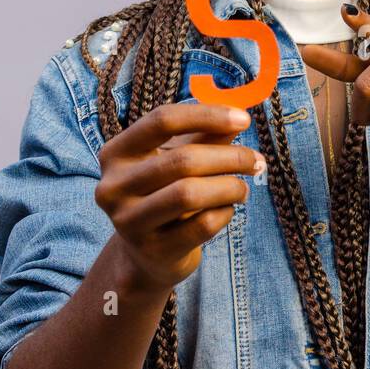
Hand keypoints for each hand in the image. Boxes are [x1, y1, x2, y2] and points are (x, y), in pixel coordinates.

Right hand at [94, 102, 264, 293]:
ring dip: (230, 186)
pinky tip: (227, 210)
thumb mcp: (178, 159)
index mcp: (116, 153)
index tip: (244, 119)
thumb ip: (205, 135)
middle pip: (182, 160)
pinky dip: (225, 213)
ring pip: (190, 194)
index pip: (162, 120)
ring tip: (243, 188)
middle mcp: (113, 187)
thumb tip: (240, 114)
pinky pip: (202, 225)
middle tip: (256, 160)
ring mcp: (129, 222)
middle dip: (230, 157)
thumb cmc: (166, 194)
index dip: (207, 115)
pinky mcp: (153, 251)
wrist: (148, 254)